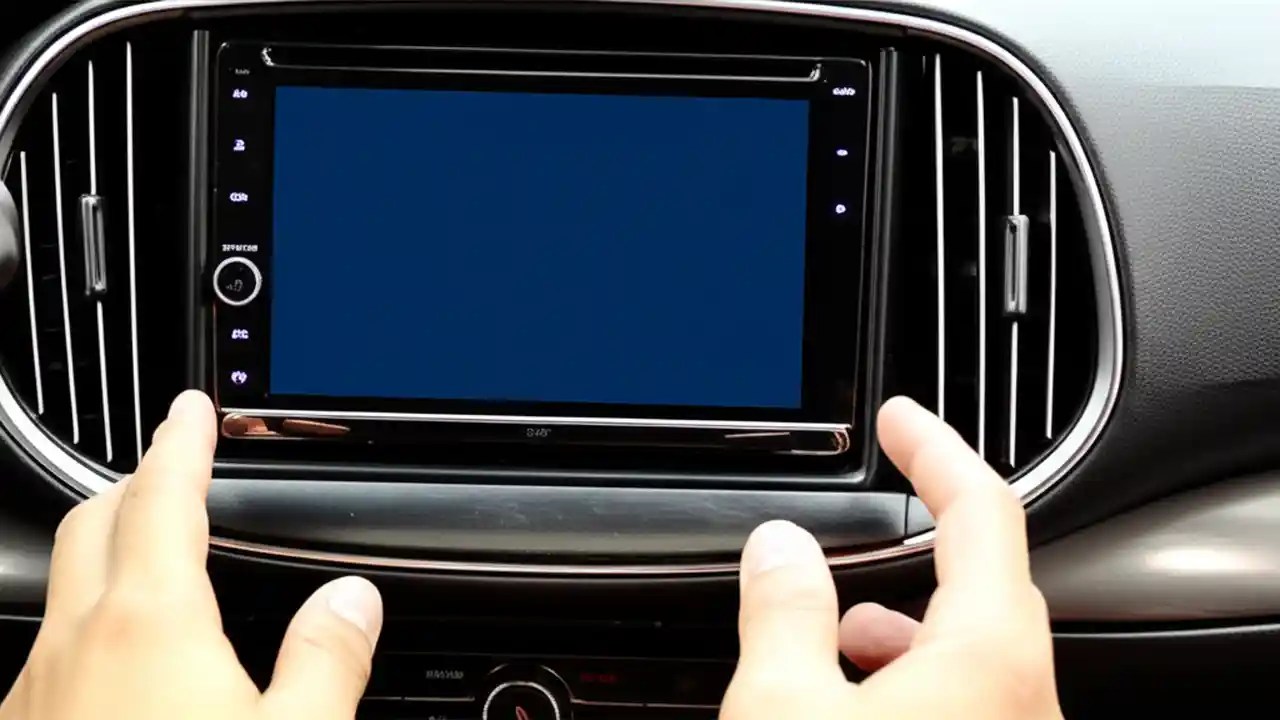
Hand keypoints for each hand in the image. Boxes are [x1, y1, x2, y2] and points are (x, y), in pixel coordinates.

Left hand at [0, 391, 383, 719]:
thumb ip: (327, 660)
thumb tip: (353, 601)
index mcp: (150, 627)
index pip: (162, 499)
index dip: (181, 444)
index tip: (191, 410)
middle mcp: (75, 647)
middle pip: (93, 524)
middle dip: (135, 485)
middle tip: (176, 474)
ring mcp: (34, 692)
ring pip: (65, 592)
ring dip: (111, 560)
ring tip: (162, 569)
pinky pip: (50, 657)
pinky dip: (93, 635)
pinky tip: (131, 675)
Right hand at [722, 397, 1061, 718]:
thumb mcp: (784, 708)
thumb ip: (786, 612)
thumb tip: (781, 547)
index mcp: (990, 661)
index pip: (984, 512)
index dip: (935, 450)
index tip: (900, 419)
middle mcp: (1027, 705)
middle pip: (989, 588)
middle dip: (918, 549)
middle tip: (865, 527)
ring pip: (981, 660)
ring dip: (912, 629)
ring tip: (845, 638)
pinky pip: (974, 710)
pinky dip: (923, 687)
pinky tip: (861, 705)